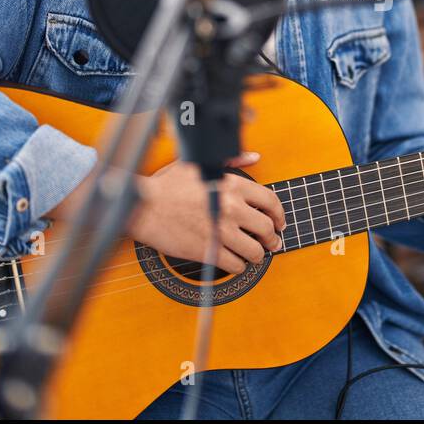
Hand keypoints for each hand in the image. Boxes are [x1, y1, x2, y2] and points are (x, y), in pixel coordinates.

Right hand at [126, 151, 286, 274]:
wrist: (143, 206)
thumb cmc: (167, 186)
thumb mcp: (200, 165)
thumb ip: (231, 160)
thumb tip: (253, 157)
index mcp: (233, 185)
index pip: (270, 201)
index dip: (280, 215)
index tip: (279, 222)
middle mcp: (231, 208)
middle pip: (267, 229)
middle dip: (272, 239)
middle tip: (271, 244)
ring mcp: (221, 231)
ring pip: (254, 251)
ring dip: (257, 256)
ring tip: (253, 255)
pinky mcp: (208, 251)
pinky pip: (235, 265)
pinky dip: (239, 266)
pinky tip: (235, 262)